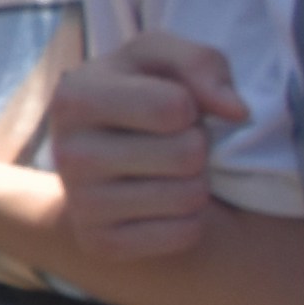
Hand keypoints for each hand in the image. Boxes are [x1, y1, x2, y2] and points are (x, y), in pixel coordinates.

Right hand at [47, 31, 245, 262]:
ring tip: (168, 171)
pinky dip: (188, 220)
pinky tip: (161, 204)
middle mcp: (67, 154)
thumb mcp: (162, 60)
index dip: (191, 107)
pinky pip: (183, 234)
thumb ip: (201, 63)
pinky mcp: (102, 244)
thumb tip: (236, 111)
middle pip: (187, 154)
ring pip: (189, 197)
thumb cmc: (142, 96)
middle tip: (171, 144)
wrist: (101, 159)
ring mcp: (81, 205)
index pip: (174, 107)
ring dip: (196, 183)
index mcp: (74, 97)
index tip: (171, 108)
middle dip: (197, 147)